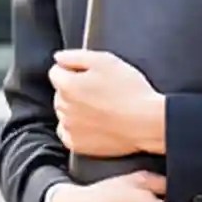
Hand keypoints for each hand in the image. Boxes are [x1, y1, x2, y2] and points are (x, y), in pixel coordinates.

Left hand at [50, 50, 165, 156]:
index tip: (89, 74)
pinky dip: (76, 127)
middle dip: (73, 89)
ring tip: (99, 107)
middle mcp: (63, 107)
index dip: (72, 69)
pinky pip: (67, 132)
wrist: (146, 123)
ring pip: (64, 112)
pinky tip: (93, 123)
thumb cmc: (129, 90)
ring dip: (74, 108)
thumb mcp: (105, 61)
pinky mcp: (77, 144)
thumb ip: (75, 56)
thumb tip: (58, 58)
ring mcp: (69, 128)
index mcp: (67, 85)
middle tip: (98, 90)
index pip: (56, 72)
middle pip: (60, 92)